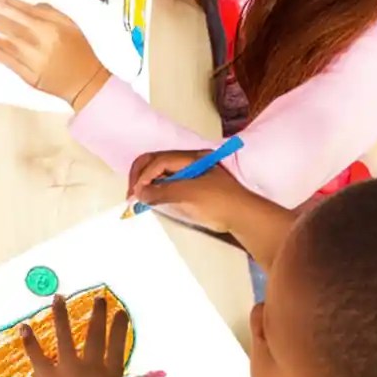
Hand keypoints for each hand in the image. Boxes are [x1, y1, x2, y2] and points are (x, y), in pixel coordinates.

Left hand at [0, 0, 109, 106]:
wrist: (86, 82)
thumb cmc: (80, 51)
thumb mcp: (70, 25)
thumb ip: (48, 13)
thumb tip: (27, 6)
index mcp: (52, 29)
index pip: (23, 13)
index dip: (4, 4)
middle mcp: (41, 44)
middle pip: (11, 27)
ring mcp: (33, 61)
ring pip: (6, 43)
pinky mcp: (28, 76)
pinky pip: (6, 61)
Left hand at [23, 295, 144, 376]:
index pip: (117, 345)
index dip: (119, 327)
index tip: (120, 312)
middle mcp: (90, 367)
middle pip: (94, 334)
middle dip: (97, 314)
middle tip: (99, 298)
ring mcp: (66, 368)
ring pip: (64, 334)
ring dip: (61, 314)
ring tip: (58, 297)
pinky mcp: (45, 374)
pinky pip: (35, 352)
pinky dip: (29, 338)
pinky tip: (24, 325)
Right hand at [128, 150, 251, 231]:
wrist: (245, 217)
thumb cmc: (219, 203)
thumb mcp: (188, 194)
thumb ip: (161, 191)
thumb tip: (139, 193)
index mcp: (191, 158)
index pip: (158, 161)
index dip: (143, 176)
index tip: (136, 194)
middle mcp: (188, 162)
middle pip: (155, 163)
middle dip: (140, 177)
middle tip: (131, 195)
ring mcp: (190, 174)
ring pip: (159, 173)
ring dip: (146, 184)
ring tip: (138, 199)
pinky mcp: (191, 187)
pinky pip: (166, 183)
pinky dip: (155, 190)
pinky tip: (151, 200)